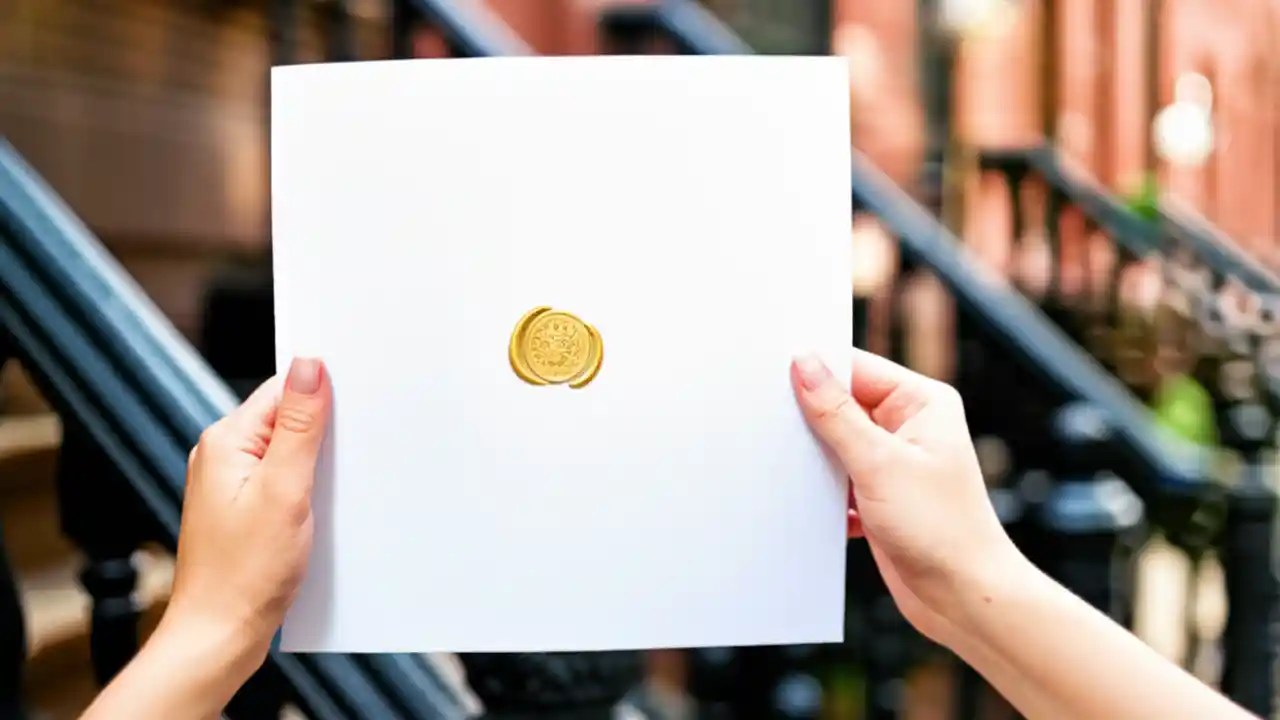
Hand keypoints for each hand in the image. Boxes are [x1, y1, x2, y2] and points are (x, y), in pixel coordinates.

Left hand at [165, 358, 331, 675]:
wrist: (220, 635)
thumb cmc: (245, 574)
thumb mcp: (284, 491)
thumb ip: (299, 426)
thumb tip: (309, 366)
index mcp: (226, 440)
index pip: (283, 389)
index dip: (323, 393)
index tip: (356, 407)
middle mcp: (224, 456)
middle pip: (288, 418)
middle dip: (325, 433)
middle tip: (350, 459)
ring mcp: (233, 483)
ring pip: (290, 451)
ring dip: (318, 465)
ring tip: (333, 494)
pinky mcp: (245, 509)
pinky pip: (285, 480)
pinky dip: (309, 489)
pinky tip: (322, 511)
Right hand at [790, 350, 1019, 646]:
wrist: (964, 597)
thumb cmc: (943, 530)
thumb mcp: (879, 464)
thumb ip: (836, 414)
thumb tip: (805, 365)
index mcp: (922, 403)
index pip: (856, 368)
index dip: (816, 370)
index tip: (773, 376)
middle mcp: (909, 427)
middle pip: (842, 404)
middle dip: (810, 418)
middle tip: (775, 427)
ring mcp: (893, 463)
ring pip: (835, 444)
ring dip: (814, 459)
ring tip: (793, 470)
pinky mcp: (878, 495)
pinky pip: (836, 479)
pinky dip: (821, 489)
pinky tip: (809, 504)